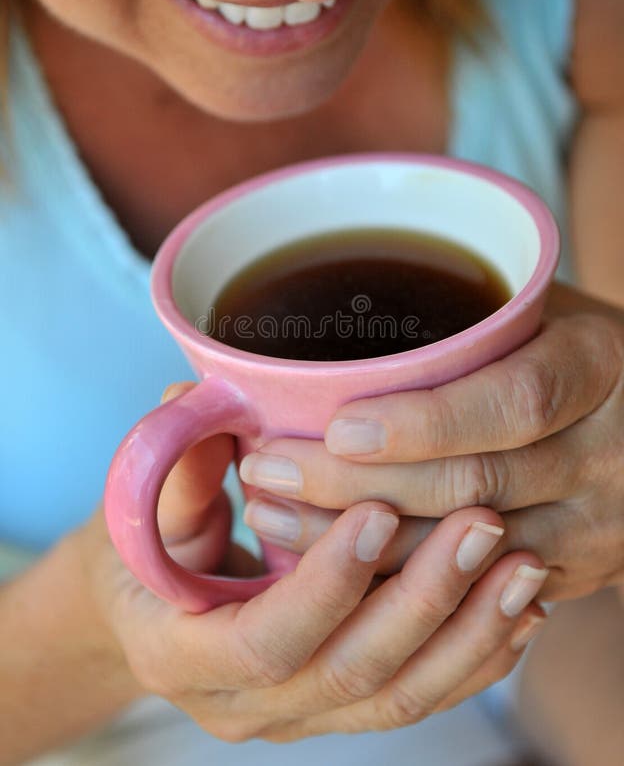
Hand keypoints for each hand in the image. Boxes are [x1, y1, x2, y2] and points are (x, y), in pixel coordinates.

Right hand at [80, 384, 547, 741]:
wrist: (144, 615)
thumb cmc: (137, 553)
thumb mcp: (138, 509)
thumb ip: (175, 463)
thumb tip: (201, 393)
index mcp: (179, 653)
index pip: (263, 642)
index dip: (326, 584)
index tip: (378, 511)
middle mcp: (240, 705)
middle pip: (349, 673)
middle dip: (425, 600)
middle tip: (481, 525)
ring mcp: (294, 714)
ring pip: (397, 696)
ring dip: (469, 633)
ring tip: (523, 565)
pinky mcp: (335, 707)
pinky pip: (416, 697)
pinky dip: (474, 657)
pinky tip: (521, 608)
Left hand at [240, 283, 623, 601]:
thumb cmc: (562, 343)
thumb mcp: (535, 305)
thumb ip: (458, 314)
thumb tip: (312, 329)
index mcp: (599, 366)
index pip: (517, 401)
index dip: (427, 422)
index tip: (339, 427)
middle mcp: (609, 454)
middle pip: (475, 484)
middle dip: (357, 487)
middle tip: (268, 471)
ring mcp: (597, 526)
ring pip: (465, 554)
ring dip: (358, 544)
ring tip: (271, 516)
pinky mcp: (575, 573)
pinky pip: (475, 594)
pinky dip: (393, 580)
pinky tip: (323, 563)